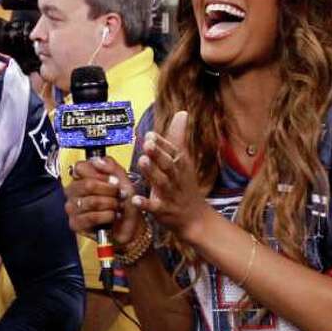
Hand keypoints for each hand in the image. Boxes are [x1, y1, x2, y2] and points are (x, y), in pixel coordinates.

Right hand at [64, 156, 142, 246]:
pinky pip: (91, 217)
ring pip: (92, 201)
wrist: (130, 225)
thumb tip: (97, 161)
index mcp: (81, 177)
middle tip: (119, 195)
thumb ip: (111, 167)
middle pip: (88, 185)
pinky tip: (113, 216)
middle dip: (110, 191)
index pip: (80, 168)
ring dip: (111, 204)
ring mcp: (72, 207)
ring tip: (117, 207)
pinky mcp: (75, 223)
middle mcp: (73, 191)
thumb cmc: (124, 203)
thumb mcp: (123, 180)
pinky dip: (107, 216)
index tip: (115, 181)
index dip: (101, 174)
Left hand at [133, 111, 211, 241]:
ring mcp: (171, 195)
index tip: (149, 134)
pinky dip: (145, 204)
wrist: (196, 218)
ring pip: (162, 183)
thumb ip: (178, 138)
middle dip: (158, 154)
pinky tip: (135, 199)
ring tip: (141, 161)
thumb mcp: (184, 160)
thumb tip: (182, 112)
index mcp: (181, 165)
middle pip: (168, 165)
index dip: (162, 143)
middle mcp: (177, 178)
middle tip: (146, 143)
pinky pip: (155, 208)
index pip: (172, 152)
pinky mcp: (164, 211)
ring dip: (152, 173)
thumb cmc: (185, 184)